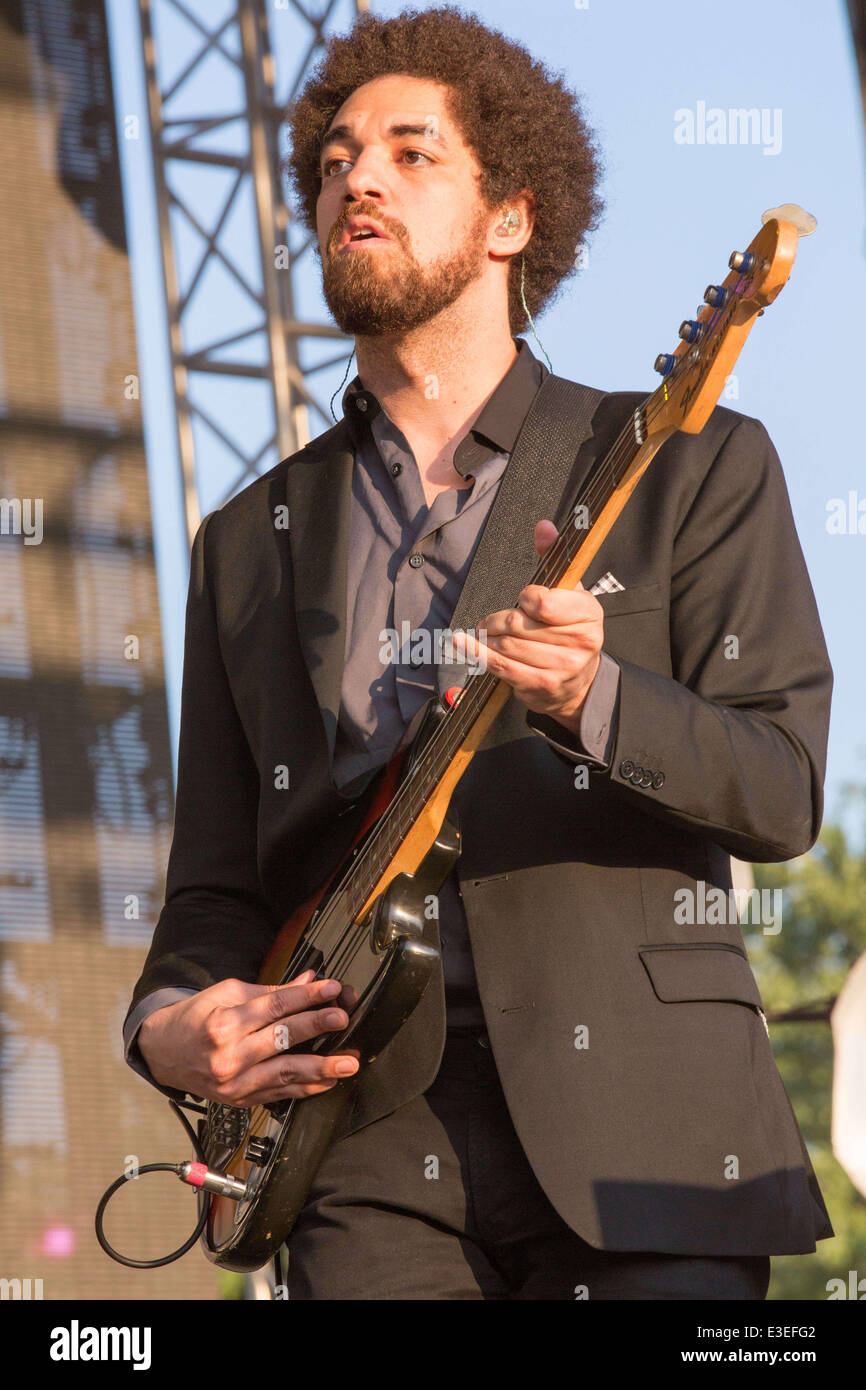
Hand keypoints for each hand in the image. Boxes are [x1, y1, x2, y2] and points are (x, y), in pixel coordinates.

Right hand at [137, 969, 359, 1107]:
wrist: (163, 1052)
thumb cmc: (195, 1019)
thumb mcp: (226, 994)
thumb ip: (271, 991)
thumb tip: (309, 981)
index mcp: (224, 1023)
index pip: (274, 1007)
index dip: (306, 997)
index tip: (331, 989)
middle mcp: (228, 1056)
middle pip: (282, 1038)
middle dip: (317, 1027)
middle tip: (342, 1019)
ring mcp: (234, 1083)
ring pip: (285, 1074)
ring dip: (321, 1068)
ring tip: (347, 1062)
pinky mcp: (240, 1100)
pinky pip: (279, 1094)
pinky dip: (305, 1088)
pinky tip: (327, 1082)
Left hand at [455, 520, 603, 729]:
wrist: (579, 682)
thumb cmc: (568, 630)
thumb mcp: (568, 594)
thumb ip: (554, 559)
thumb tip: (543, 526)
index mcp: (589, 613)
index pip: (542, 601)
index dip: (525, 598)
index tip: (522, 600)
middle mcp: (581, 642)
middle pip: (520, 625)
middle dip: (497, 620)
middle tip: (488, 620)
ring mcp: (563, 667)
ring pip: (508, 645)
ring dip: (488, 638)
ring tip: (483, 633)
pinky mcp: (542, 686)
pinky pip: (502, 667)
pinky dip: (478, 653)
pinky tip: (462, 643)